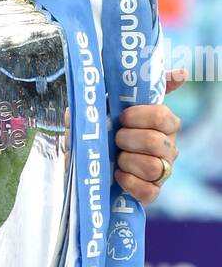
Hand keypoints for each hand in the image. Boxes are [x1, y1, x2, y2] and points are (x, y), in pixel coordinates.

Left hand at [114, 67, 186, 204]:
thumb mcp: (116, 101)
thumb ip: (145, 86)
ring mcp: (162, 171)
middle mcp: (169, 147)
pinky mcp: (151, 192)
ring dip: (128, 161)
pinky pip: (148, 192)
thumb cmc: (105, 126)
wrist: (86, 156)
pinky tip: (118, 174)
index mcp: (165, 123)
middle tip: (115, 138)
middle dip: (128, 139)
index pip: (163, 116)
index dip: (138, 117)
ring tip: (117, 157)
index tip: (121, 117)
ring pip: (152, 168)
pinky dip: (129, 183)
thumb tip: (182, 74)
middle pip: (156, 142)